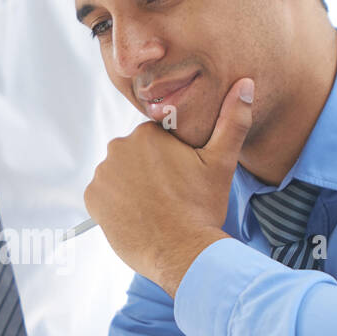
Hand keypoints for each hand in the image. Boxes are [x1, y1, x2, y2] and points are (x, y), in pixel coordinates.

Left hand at [84, 77, 253, 295]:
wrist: (181, 252)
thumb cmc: (202, 207)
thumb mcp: (222, 162)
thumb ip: (232, 120)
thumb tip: (244, 83)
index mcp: (147, 133)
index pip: (155, 140)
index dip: (170, 161)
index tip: (181, 180)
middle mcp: (118, 148)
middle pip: (134, 157)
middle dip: (149, 172)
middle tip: (170, 196)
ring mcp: (102, 174)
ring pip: (119, 176)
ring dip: (131, 188)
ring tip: (154, 208)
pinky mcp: (92, 199)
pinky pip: (103, 196)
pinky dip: (116, 205)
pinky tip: (137, 216)